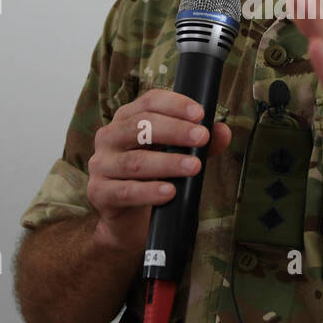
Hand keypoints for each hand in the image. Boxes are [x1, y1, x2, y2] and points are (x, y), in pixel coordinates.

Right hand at [88, 89, 231, 252]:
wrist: (130, 220)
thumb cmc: (154, 177)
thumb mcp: (179, 156)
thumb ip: (200, 144)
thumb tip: (223, 131)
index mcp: (127, 119)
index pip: (148, 102)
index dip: (174, 105)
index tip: (200, 114)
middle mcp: (109, 137)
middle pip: (139, 127)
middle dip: (174, 131)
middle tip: (202, 138)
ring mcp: (101, 164)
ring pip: (135, 161)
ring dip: (167, 163)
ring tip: (194, 166)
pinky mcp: (99, 192)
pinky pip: (125, 191)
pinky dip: (149, 191)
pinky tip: (169, 192)